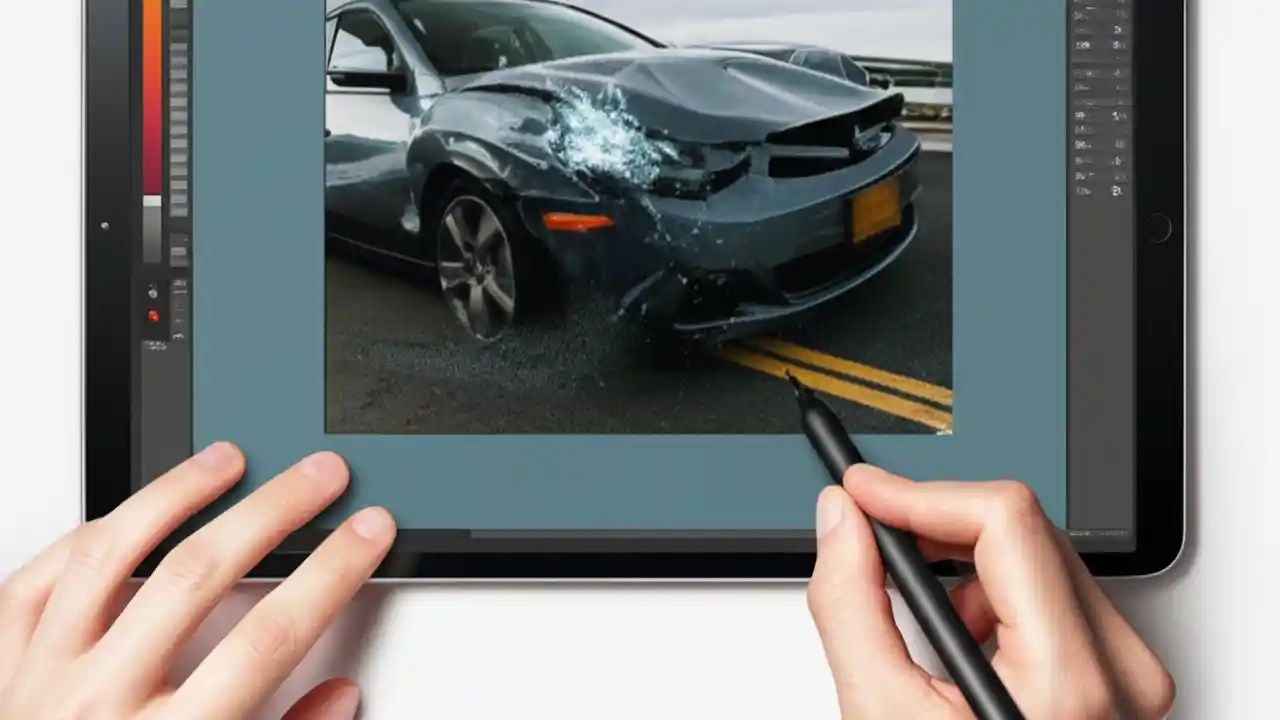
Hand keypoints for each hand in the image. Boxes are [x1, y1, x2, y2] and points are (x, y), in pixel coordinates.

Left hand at [0, 443, 396, 719]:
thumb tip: (339, 696)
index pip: (269, 638)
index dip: (330, 573)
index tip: (366, 533)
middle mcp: (100, 707)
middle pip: (196, 577)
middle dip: (272, 511)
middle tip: (318, 476)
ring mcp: (38, 684)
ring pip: (108, 557)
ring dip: (174, 496)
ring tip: (225, 461)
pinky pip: (31, 584)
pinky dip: (82, 538)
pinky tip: (124, 514)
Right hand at [808, 465, 1173, 719]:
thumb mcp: (881, 714)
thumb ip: (851, 604)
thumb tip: (841, 525)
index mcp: (1071, 677)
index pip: (1003, 518)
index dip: (919, 494)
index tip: (865, 493)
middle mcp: (1119, 669)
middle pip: (1022, 530)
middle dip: (936, 533)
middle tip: (873, 545)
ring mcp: (1127, 675)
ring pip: (1036, 559)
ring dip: (966, 575)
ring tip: (923, 632)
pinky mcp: (1119, 678)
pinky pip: (1052, 597)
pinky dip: (995, 605)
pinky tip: (963, 649)